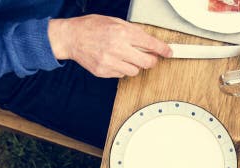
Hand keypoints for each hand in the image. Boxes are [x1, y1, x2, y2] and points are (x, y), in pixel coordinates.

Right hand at [48, 15, 170, 77]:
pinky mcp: (104, 71)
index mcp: (121, 32)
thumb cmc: (91, 27)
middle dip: (151, 60)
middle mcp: (117, 48)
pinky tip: (113, 60)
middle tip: (148, 56)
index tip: (169, 52)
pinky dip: (122, 69)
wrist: (70, 38)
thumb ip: (133, 32)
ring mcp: (110, 62)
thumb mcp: (114, 21)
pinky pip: (122, 75)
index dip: (163, 49)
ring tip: (124, 55)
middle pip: (147, 62)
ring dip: (134, 64)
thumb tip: (150, 42)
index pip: (150, 44)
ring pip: (136, 71)